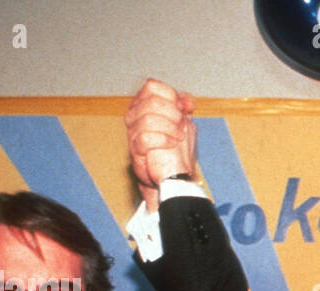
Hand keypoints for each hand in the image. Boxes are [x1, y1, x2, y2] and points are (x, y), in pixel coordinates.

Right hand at [125, 78, 197, 212]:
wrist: (174, 175)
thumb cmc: (177, 149)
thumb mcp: (184, 122)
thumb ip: (184, 107)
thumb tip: (187, 100)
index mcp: (145, 105)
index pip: (152, 86)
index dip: (171, 95)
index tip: (183, 110)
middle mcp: (135, 116)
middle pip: (151, 101)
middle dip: (173, 113)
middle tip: (181, 125)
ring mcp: (133, 133)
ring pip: (147, 118)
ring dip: (169, 127)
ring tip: (178, 137)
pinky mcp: (135, 150)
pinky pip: (145, 137)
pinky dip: (163, 140)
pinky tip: (171, 144)